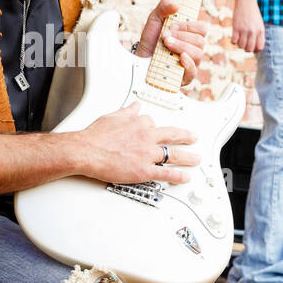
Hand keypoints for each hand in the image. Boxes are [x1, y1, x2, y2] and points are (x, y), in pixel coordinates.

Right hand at [80, 102, 198, 185]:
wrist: (86, 150)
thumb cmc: (95, 136)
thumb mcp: (112, 116)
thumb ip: (127, 111)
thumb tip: (135, 105)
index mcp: (138, 124)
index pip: (152, 123)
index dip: (154, 128)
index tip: (156, 130)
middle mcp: (146, 137)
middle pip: (172, 135)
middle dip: (185, 137)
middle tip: (193, 138)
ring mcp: (146, 154)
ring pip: (173, 154)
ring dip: (188, 157)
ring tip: (196, 158)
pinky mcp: (143, 170)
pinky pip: (166, 173)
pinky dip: (178, 175)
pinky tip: (185, 177)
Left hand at [137, 0, 206, 84]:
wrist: (139, 58)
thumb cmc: (151, 39)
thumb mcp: (155, 19)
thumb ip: (164, 6)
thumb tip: (176, 3)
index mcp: (191, 35)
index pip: (203, 28)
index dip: (189, 25)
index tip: (173, 25)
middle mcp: (194, 49)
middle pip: (200, 41)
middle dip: (182, 36)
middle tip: (165, 36)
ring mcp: (191, 63)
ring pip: (198, 54)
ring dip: (181, 46)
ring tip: (166, 44)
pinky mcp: (185, 77)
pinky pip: (194, 71)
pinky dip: (188, 63)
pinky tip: (180, 57)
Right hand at [231, 0, 264, 52]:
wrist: (246, 2)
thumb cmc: (252, 13)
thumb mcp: (259, 24)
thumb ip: (258, 34)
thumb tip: (255, 48)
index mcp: (260, 31)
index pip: (259, 47)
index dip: (255, 49)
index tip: (252, 46)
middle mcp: (253, 32)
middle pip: (249, 49)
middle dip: (246, 49)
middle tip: (244, 44)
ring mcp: (244, 30)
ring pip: (241, 46)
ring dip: (239, 45)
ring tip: (239, 40)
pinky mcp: (236, 28)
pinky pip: (233, 41)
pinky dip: (233, 41)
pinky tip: (234, 36)